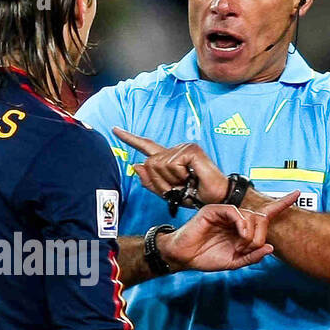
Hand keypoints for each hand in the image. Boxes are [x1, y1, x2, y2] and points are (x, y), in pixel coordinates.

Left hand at [113, 128, 228, 203]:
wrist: (215, 199)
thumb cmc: (195, 195)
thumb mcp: (168, 193)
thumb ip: (150, 182)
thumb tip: (136, 165)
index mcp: (168, 159)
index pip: (146, 146)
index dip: (130, 138)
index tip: (115, 129)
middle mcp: (175, 150)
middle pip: (149, 164)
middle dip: (159, 182)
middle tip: (179, 187)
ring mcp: (183, 147)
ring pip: (158, 165)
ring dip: (170, 181)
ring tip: (186, 182)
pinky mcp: (190, 150)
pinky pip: (171, 164)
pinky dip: (179, 176)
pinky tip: (192, 175)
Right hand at [162, 195, 298, 271]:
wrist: (184, 257)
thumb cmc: (205, 257)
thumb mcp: (234, 262)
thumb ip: (252, 256)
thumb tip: (271, 248)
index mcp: (240, 227)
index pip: (264, 213)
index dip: (281, 204)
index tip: (297, 194)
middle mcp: (235, 217)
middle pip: (260, 218)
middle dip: (259, 236)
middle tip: (247, 249)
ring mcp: (225, 213)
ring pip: (250, 216)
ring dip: (250, 234)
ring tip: (240, 246)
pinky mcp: (214, 210)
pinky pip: (235, 212)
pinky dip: (241, 224)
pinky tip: (239, 235)